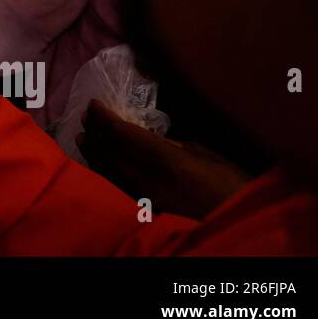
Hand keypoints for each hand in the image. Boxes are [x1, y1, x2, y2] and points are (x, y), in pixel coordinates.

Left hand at [79, 99, 253, 219]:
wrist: (235, 215)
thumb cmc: (227, 179)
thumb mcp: (199, 151)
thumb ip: (167, 143)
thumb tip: (146, 136)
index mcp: (161, 158)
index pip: (121, 134)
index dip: (104, 118)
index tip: (93, 104)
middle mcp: (146, 177)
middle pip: (111, 150)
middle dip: (95, 132)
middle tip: (85, 116)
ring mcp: (144, 194)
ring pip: (109, 170)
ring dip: (94, 152)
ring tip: (82, 137)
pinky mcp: (147, 206)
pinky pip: (117, 184)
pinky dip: (104, 170)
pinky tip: (98, 163)